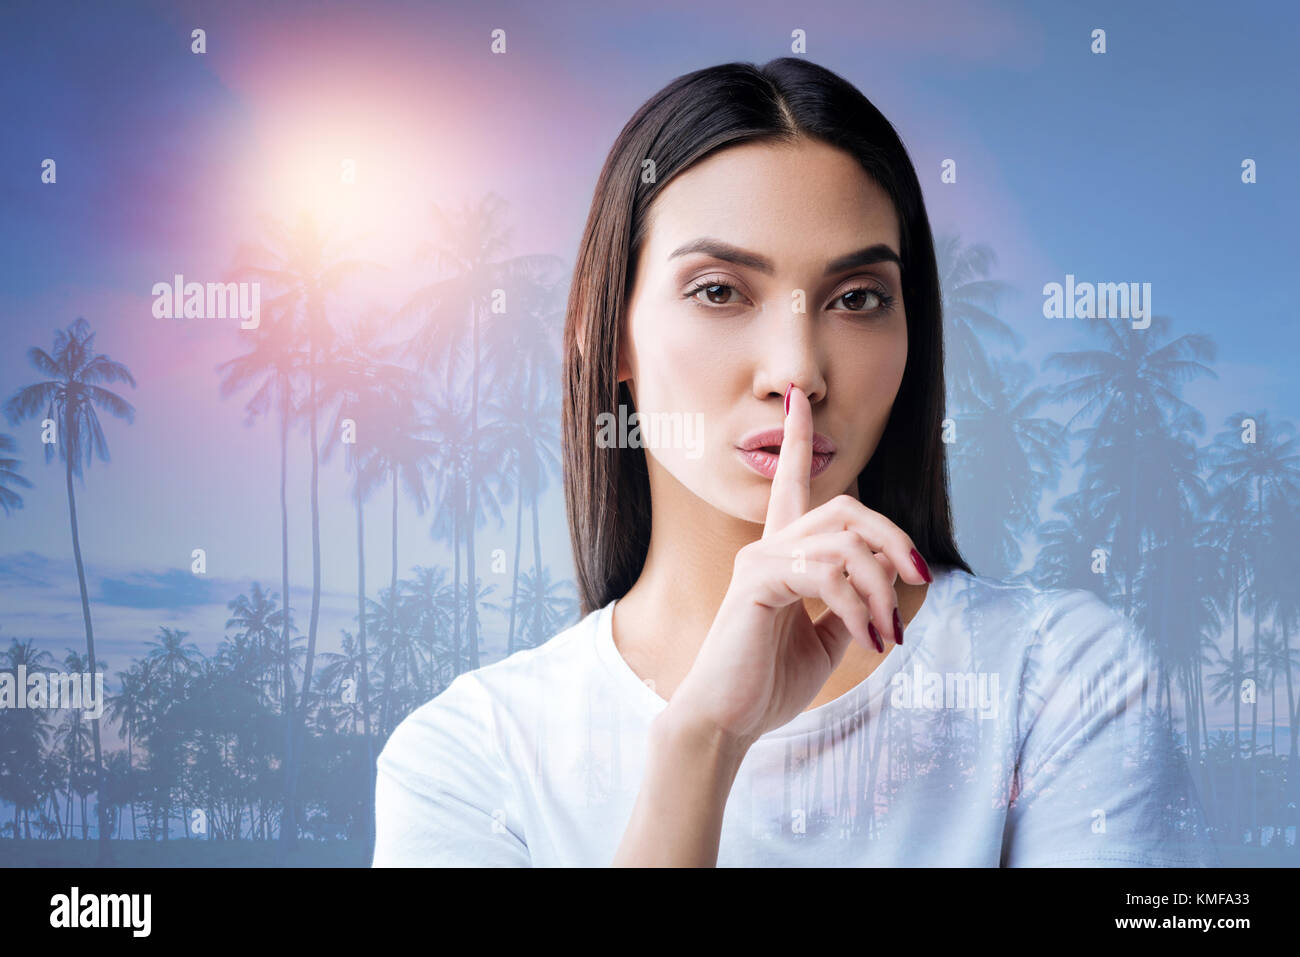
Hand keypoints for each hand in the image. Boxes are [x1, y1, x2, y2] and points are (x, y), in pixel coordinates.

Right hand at [667, 383, 930, 749]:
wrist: (726, 722)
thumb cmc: (766, 683)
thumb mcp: (825, 641)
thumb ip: (849, 606)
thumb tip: (887, 589)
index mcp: (780, 555)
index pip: (791, 483)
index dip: (797, 438)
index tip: (797, 397)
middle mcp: (766, 547)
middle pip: (846, 509)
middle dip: (894, 538)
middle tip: (920, 579)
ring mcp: (759, 561)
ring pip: (844, 543)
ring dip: (882, 589)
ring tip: (888, 634)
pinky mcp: (757, 583)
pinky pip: (827, 574)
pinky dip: (860, 607)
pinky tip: (868, 641)